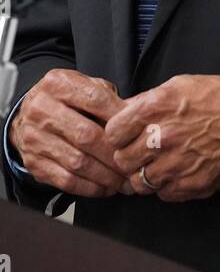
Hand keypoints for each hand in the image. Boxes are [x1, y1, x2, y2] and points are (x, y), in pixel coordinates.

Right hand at [9, 69, 132, 196]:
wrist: (27, 116)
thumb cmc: (66, 101)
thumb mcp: (83, 86)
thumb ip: (108, 96)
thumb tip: (136, 118)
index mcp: (58, 84)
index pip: (95, 99)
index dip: (120, 117)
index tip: (139, 131)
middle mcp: (42, 109)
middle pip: (87, 135)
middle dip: (116, 153)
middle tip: (136, 164)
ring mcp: (35, 138)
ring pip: (78, 162)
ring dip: (107, 176)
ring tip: (126, 181)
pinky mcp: (34, 163)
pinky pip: (67, 180)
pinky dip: (91, 187)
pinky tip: (107, 187)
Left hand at [104, 74, 219, 201]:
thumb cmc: (219, 97)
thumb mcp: (178, 85)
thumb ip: (145, 100)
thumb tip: (122, 113)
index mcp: (155, 109)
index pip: (112, 134)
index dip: (117, 136)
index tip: (126, 137)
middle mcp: (162, 138)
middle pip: (122, 161)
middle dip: (129, 157)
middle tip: (141, 154)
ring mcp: (177, 165)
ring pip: (139, 183)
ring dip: (145, 175)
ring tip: (159, 166)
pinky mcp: (193, 184)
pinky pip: (164, 195)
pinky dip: (166, 187)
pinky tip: (177, 173)